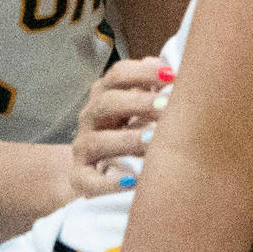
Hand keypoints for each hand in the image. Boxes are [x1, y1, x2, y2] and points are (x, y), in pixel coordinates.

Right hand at [73, 53, 168, 193]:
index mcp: (105, 95)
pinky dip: (110, 183)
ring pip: (98, 141)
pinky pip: (90, 181)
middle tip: (166, 107)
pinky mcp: (80, 178)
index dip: (143, 73)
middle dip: (138, 103)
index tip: (172, 76)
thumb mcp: (137, 110)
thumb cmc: (127, 135)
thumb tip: (171, 68)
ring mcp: (82, 148)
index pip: (118, 75)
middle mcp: (90, 118)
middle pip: (107, 103)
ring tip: (152, 142)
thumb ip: (151, 90)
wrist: (95, 174)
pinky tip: (134, 182)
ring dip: (126, 139)